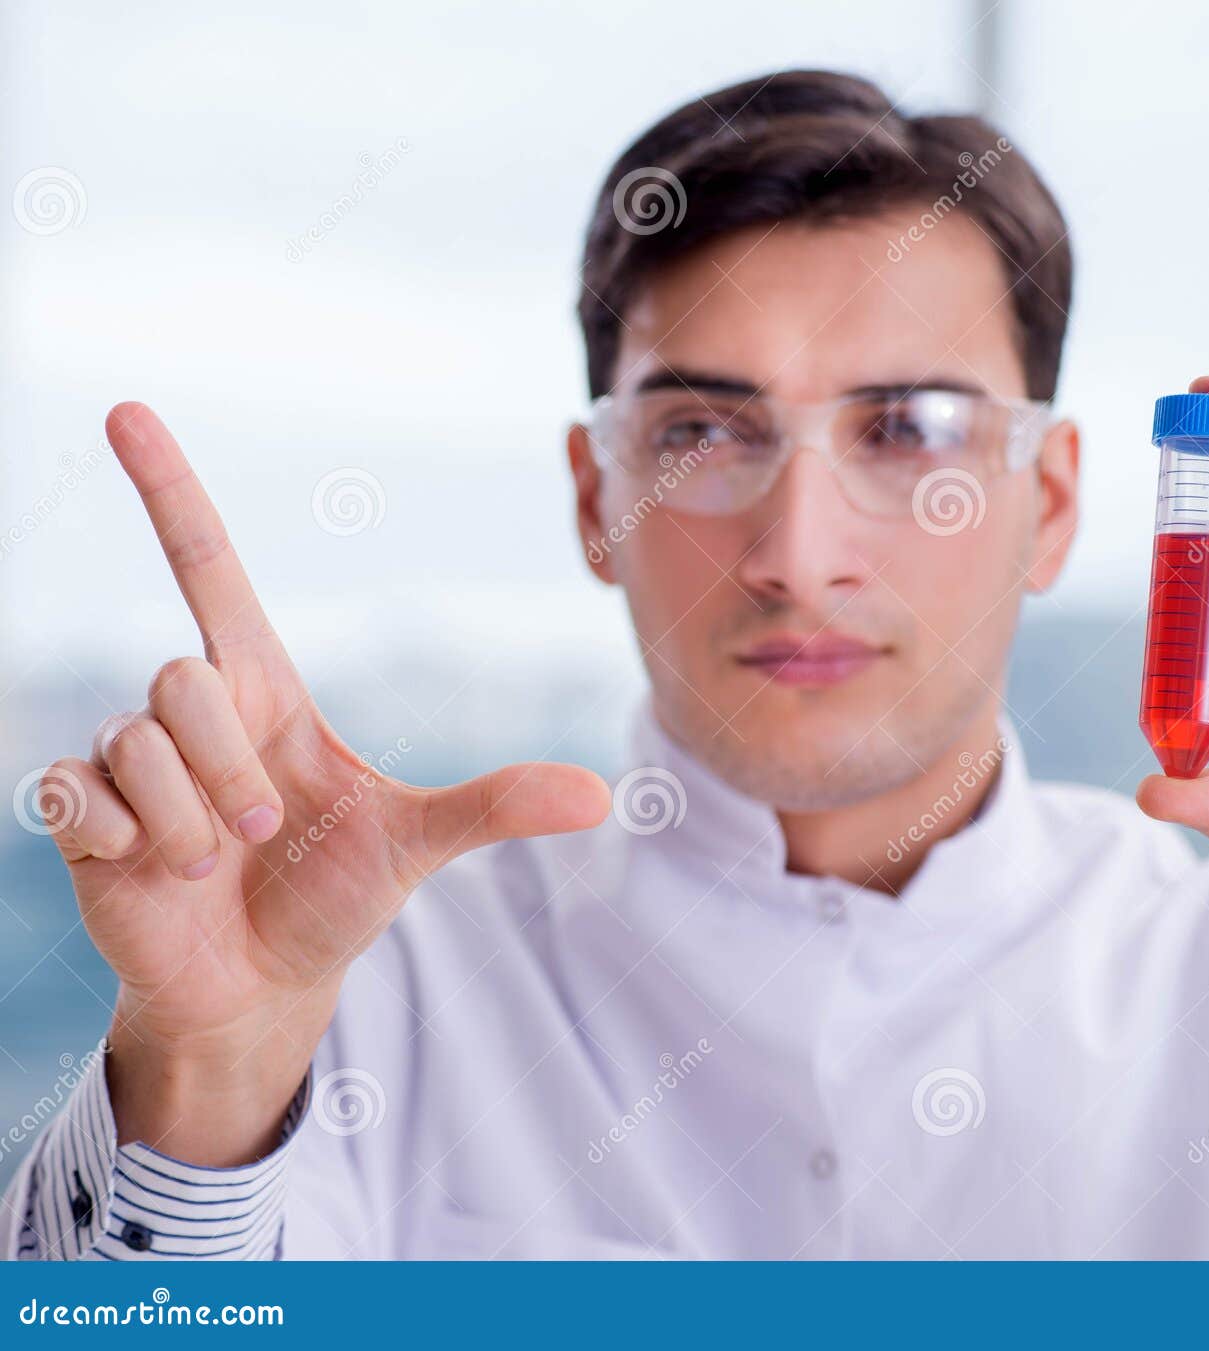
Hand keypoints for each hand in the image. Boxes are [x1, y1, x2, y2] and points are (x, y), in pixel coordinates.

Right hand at [39, 403, 610, 1161]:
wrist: (263, 985)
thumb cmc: (334, 897)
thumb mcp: (415, 843)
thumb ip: (495, 805)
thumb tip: (606, 794)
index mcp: (263, 689)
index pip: (207, 567)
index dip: (171, 491)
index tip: (128, 410)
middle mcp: (190, 709)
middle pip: (181, 677)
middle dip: (231, 769)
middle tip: (266, 830)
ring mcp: (128, 757)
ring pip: (137, 740)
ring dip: (191, 820)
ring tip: (217, 862)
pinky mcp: (79, 812)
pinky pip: (75, 792)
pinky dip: (129, 842)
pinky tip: (152, 871)